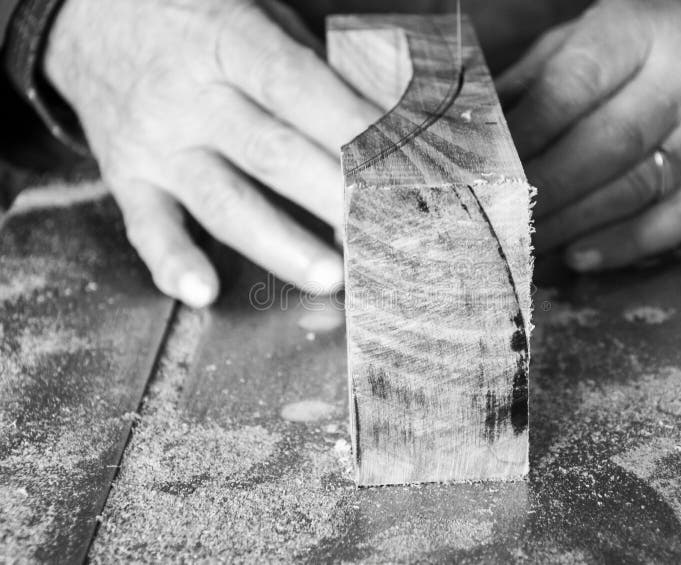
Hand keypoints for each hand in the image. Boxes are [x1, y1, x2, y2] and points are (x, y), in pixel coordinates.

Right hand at [44, 0, 380, 306]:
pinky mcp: (127, 178)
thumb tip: (382, 121)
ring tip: (333, 277)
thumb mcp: (253, 17)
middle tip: (386, 232)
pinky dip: (172, 262)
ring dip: (282, 244)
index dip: (349, 126)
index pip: (296, 88)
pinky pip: (147, 226)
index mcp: (227, 42)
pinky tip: (202, 292)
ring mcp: (157, 143)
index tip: (401, 162)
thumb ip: (309, 69)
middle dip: (335, 198)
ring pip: (225, 202)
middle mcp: (189, 96)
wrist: (91, 20)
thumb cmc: (194, 21)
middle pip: (272, 154)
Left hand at [497, 0, 680, 270]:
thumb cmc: (633, 48)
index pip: (571, 89)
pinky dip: (622, 245)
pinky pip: (673, 221)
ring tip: (523, 243)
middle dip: (543, 188)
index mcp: (639, 33)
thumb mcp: (578, 40)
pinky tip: (578, 257)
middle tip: (498, 217)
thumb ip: (528, 83)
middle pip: (605, 145)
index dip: (524, 135)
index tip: (484, 169)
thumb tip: (475, 135)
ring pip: (633, 189)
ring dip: (570, 224)